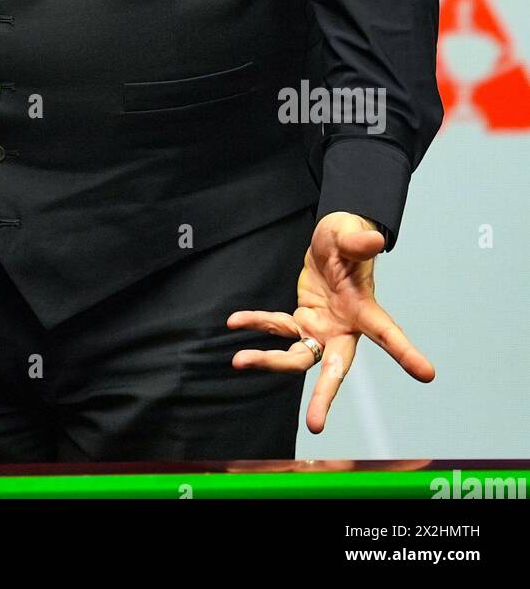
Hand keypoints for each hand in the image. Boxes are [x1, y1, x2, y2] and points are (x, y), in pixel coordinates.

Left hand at [226, 211, 435, 433]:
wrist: (332, 243)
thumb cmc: (347, 239)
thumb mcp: (349, 234)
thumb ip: (359, 241)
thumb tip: (374, 238)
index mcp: (364, 310)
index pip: (387, 333)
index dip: (405, 352)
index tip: (426, 373)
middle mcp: (344, 328)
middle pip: (336, 367)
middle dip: (324, 395)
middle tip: (315, 426)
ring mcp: (322, 328)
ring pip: (297, 356)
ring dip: (268, 360)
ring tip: (239, 361)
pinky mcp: (302, 321)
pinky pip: (277, 327)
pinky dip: (256, 323)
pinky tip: (235, 322)